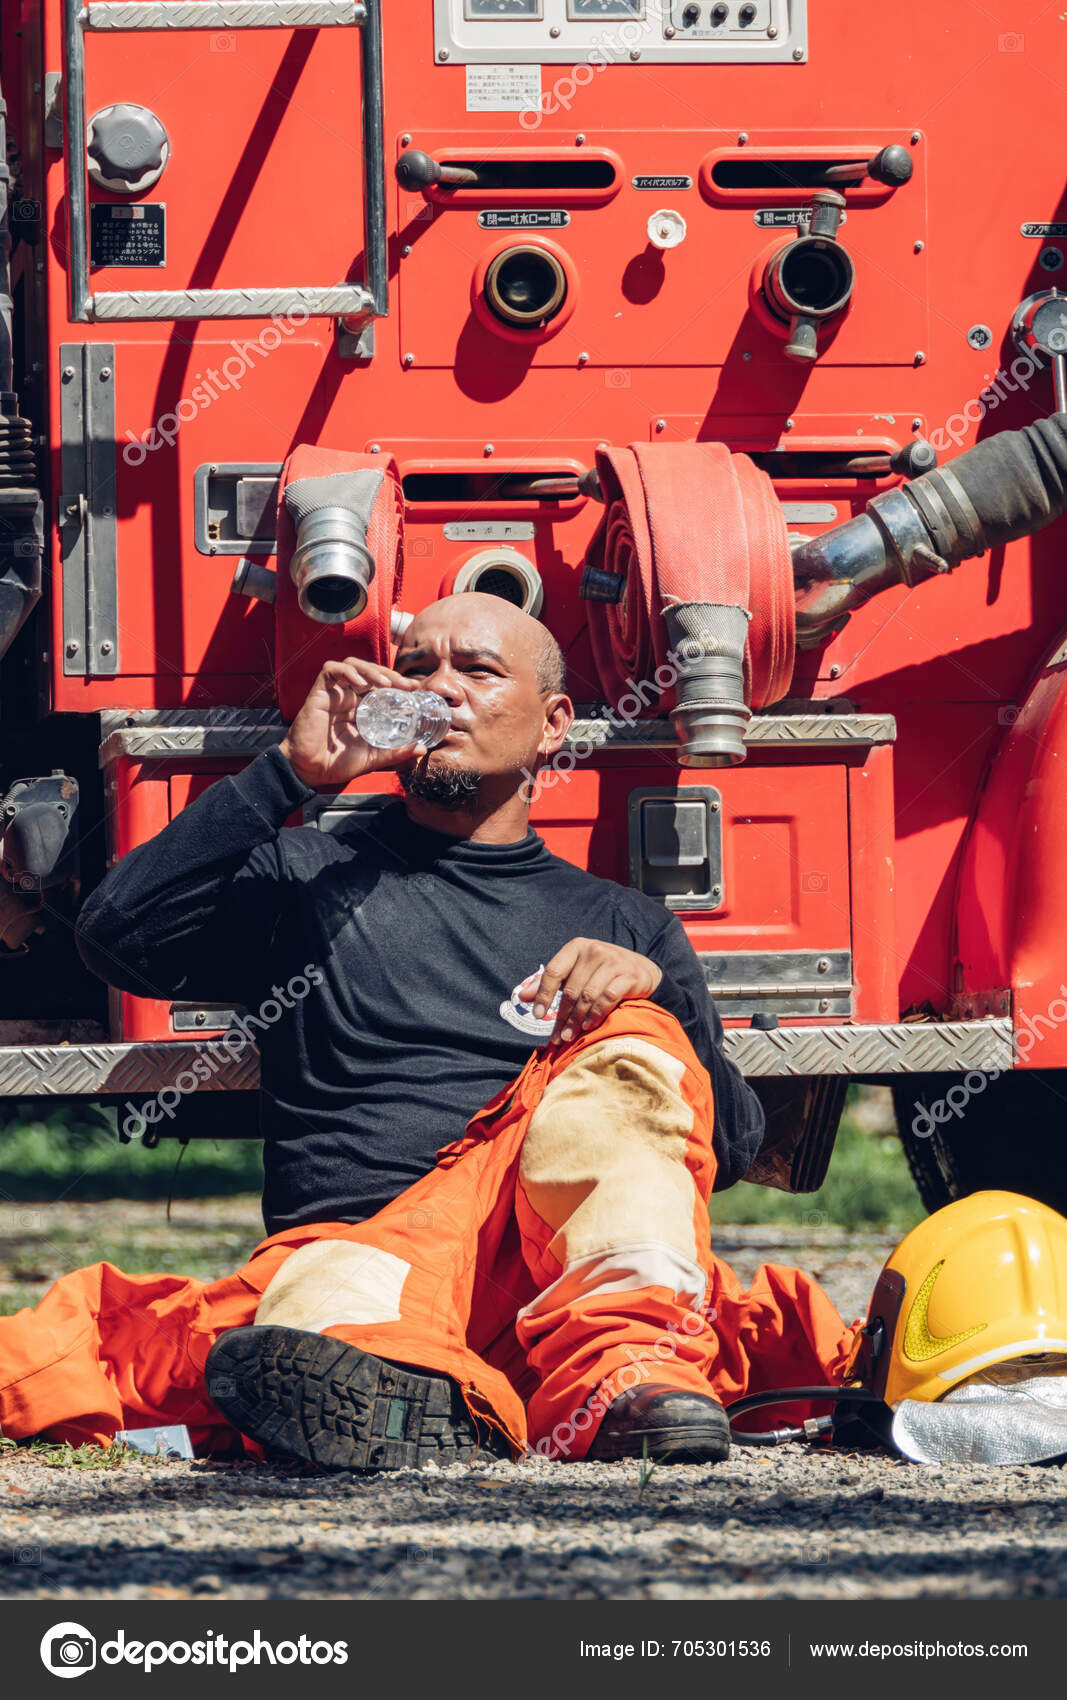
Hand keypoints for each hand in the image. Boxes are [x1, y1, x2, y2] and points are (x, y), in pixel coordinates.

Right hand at [279, 658, 424, 789]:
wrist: (310, 771)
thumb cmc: (337, 764)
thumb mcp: (373, 757)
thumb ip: (396, 752)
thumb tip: (422, 749)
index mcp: (362, 709)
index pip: (382, 686)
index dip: (398, 683)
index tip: (415, 689)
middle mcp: (349, 697)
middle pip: (371, 672)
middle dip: (389, 674)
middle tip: (405, 685)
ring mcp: (335, 694)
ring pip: (353, 665)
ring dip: (371, 670)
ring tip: (386, 684)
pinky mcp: (319, 693)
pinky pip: (330, 670)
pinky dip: (347, 671)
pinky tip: (359, 683)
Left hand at [519, 939, 662, 1044]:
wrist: (643, 970)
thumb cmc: (602, 972)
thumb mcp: (575, 971)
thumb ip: (549, 982)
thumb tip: (523, 996)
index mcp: (576, 947)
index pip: (553, 971)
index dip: (543, 995)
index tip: (538, 1016)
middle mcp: (594, 950)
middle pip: (570, 989)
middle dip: (561, 1016)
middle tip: (557, 1037)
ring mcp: (612, 962)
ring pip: (587, 996)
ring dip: (576, 1020)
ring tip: (570, 1036)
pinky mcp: (628, 976)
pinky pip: (606, 999)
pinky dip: (595, 1015)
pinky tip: (588, 1026)